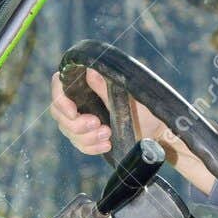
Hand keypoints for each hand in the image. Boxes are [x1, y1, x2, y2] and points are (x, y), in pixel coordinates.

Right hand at [48, 68, 215, 194]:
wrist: (158, 132)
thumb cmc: (146, 109)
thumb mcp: (127, 96)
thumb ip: (105, 86)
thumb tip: (89, 70)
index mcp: (87, 84)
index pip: (58, 85)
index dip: (59, 99)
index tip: (73, 112)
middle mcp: (81, 100)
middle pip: (60, 113)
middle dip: (77, 124)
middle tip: (99, 126)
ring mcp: (84, 119)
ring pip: (69, 131)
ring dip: (85, 137)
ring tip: (108, 136)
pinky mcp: (90, 136)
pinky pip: (80, 144)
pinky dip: (90, 147)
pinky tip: (106, 145)